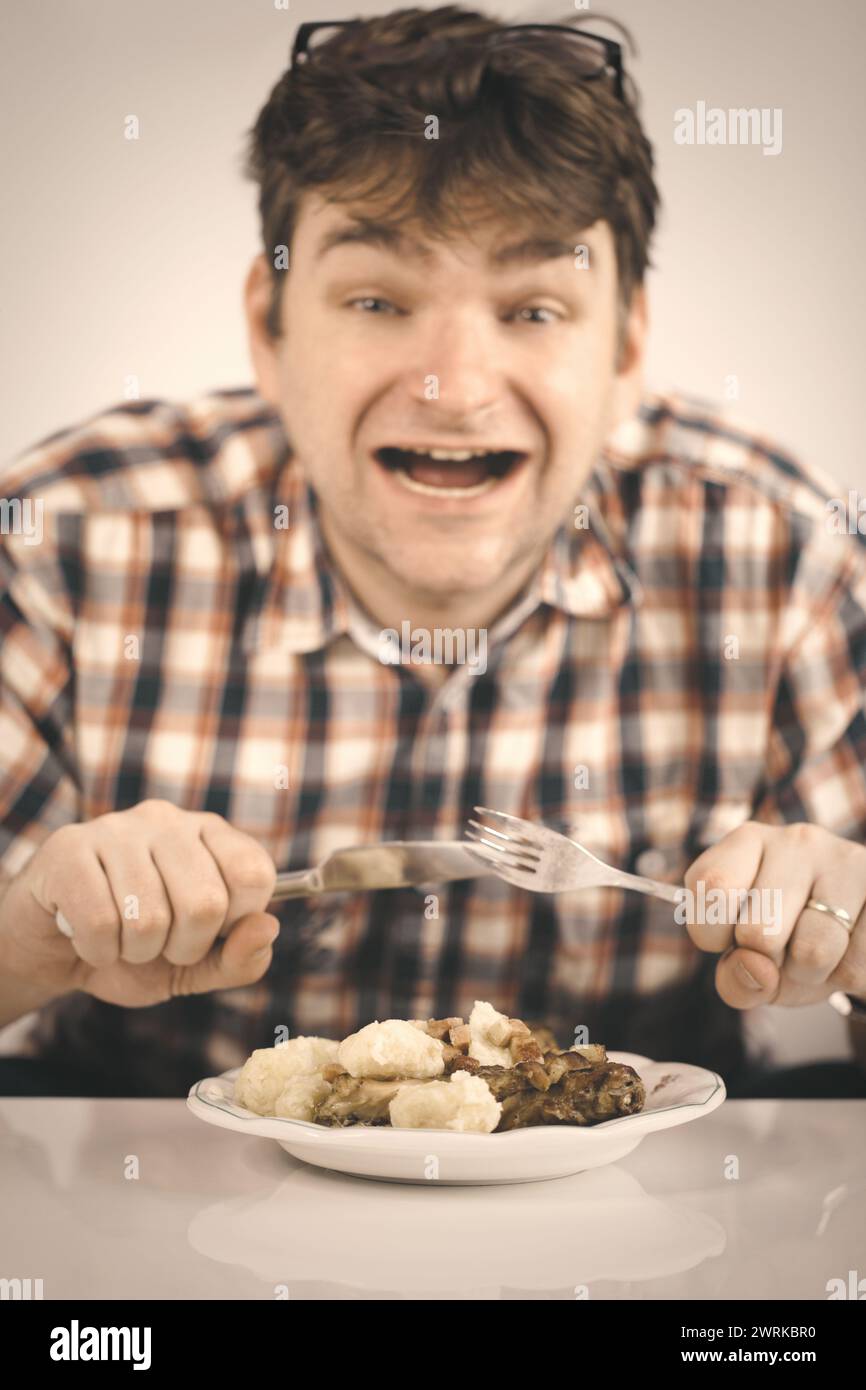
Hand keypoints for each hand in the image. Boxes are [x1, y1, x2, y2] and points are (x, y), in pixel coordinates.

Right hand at [0, 800, 277, 1007]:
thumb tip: (268, 926)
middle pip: (207, 902)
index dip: (237, 921)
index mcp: (209, 835)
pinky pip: (102, 922)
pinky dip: (98, 951)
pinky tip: (88, 937)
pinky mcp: (69, 848)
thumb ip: (241, 959)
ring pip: (150, 918)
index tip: (211, 932)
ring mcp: (116, 829)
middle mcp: (167, 820)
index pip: (254, 873)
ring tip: (122, 939)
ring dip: (136, 953)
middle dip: (185, 947)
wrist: (53, 949)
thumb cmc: (133, 949)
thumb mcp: (196, 967)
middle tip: (160, 945)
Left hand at [682, 821, 865, 1008]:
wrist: (857, 934)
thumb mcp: (749, 963)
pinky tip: (850, 946)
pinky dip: (848, 975)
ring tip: (819, 949)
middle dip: (769, 962)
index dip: (713, 933)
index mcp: (748, 841)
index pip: (711, 886)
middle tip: (785, 946)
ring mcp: (846, 861)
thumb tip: (758, 969)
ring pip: (812, 952)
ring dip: (811, 974)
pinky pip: (855, 965)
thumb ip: (734, 977)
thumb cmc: (790, 942)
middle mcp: (796, 840)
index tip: (730, 935)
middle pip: (758, 931)